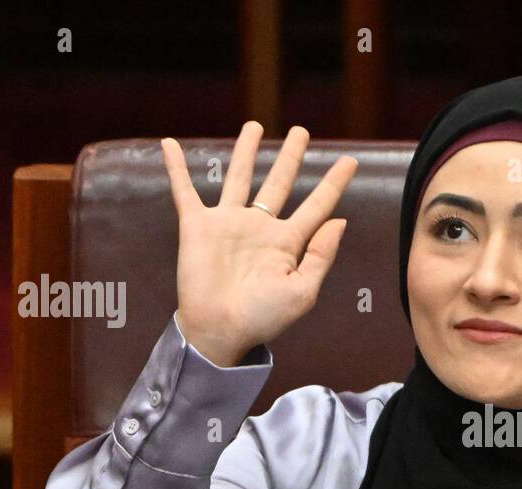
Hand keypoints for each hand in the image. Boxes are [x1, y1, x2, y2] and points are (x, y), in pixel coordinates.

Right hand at [160, 121, 357, 366]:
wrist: (221, 329)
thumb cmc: (263, 317)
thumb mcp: (303, 291)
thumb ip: (321, 254)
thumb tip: (340, 219)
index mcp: (288, 243)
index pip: (317, 206)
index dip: (334, 183)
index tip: (351, 161)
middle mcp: (260, 227)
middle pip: (280, 182)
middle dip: (291, 156)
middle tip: (301, 131)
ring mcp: (228, 224)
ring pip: (239, 177)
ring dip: (245, 151)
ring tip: (254, 126)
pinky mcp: (197, 226)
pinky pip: (185, 190)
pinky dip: (176, 167)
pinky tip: (169, 144)